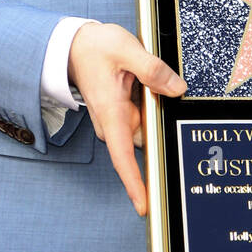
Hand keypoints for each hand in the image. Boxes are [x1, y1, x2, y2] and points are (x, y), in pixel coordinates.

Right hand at [68, 22, 185, 215]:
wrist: (74, 45)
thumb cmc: (95, 48)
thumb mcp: (126, 50)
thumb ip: (153, 70)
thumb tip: (177, 89)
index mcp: (111, 113)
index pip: (123, 157)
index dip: (134, 183)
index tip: (144, 205)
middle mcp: (113, 122)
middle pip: (143, 144)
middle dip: (158, 139)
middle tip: (165, 120)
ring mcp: (117, 120)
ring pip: (146, 129)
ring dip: (156, 117)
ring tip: (149, 87)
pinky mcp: (123, 113)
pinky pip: (144, 119)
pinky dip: (153, 110)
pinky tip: (156, 90)